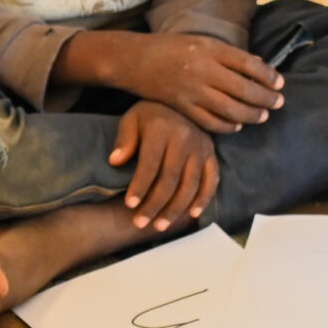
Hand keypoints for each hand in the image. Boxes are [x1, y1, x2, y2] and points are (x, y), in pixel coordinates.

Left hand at [112, 102, 218, 229]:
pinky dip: (203, 199)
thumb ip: (124, 140)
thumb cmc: (150, 115)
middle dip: (154, 204)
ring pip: (190, 185)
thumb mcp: (132, 118)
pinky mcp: (212, 155)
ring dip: (175, 209)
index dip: (140, 186)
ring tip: (160, 226)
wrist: (179, 101)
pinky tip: (191, 215)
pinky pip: (211, 180)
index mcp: (162, 129)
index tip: (130, 205)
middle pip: (170, 179)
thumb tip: (115, 161)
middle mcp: (185, 139)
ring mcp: (201, 148)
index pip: (150, 164)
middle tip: (140, 223)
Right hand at [116, 33, 283, 132]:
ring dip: (251, 115)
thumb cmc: (171, 48)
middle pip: (244, 89)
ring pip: (231, 109)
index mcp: (211, 49)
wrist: (135, 60)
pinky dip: (228, 125)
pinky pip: (211, 121)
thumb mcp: (201, 42)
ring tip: (262, 116)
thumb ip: (229, 54)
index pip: (248, 64)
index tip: (280, 84)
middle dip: (266, 99)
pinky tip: (237, 125)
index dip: (268, 76)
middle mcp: (204, 69)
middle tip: (278, 103)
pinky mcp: (182, 106)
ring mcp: (193, 90)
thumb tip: (259, 63)